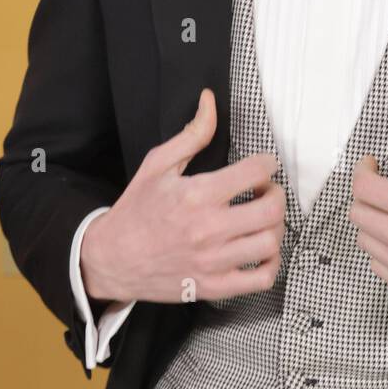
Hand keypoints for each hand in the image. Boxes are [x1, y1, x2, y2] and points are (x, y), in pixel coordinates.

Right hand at [80, 88, 284, 304]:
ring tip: (262, 219)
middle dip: (276, 193)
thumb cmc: (136, 210)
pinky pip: (261, 280)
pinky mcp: (214, 287)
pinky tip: (260, 250)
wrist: (111, 259)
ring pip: (271, 243)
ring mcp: (213, 262)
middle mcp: (208, 229)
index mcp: (197, 195)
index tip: (264, 165)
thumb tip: (210, 101)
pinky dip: (271, 264)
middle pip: (271, 209)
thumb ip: (191, 134)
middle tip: (265, 190)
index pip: (255, 172)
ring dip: (275, 226)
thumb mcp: (157, 164)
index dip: (268, 163)